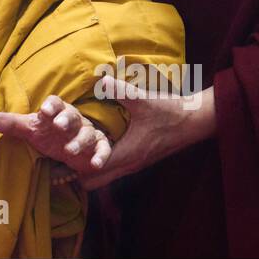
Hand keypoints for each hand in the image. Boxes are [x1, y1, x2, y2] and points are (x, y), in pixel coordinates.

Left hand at [0, 95, 110, 176]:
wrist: (71, 147)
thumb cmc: (49, 134)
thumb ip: (13, 125)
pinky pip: (103, 149)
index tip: (44, 111)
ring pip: (87, 133)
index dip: (51, 106)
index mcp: (57, 112)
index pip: (55, 103)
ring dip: (79, 141)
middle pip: (72, 116)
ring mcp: (87, 132)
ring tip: (69, 151)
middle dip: (66, 120)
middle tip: (59, 126)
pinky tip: (95, 164)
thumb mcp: (31, 131)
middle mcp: (74, 120)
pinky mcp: (99, 146)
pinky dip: (101, 156)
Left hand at [76, 76, 214, 191]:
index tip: (61, 151)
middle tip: (63, 152)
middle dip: (78, 170)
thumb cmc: (170, 111)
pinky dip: (101, 163)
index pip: (93, 170)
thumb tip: (99, 78)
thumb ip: (119, 90)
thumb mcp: (143, 100)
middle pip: (96, 179)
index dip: (75, 162)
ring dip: (89, 167)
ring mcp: (136, 163)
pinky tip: (95, 147)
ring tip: (73, 151)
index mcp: (128, 154)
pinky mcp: (140, 159)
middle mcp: (130, 164)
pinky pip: (115, 169)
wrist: (196, 120)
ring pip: (106, 175)